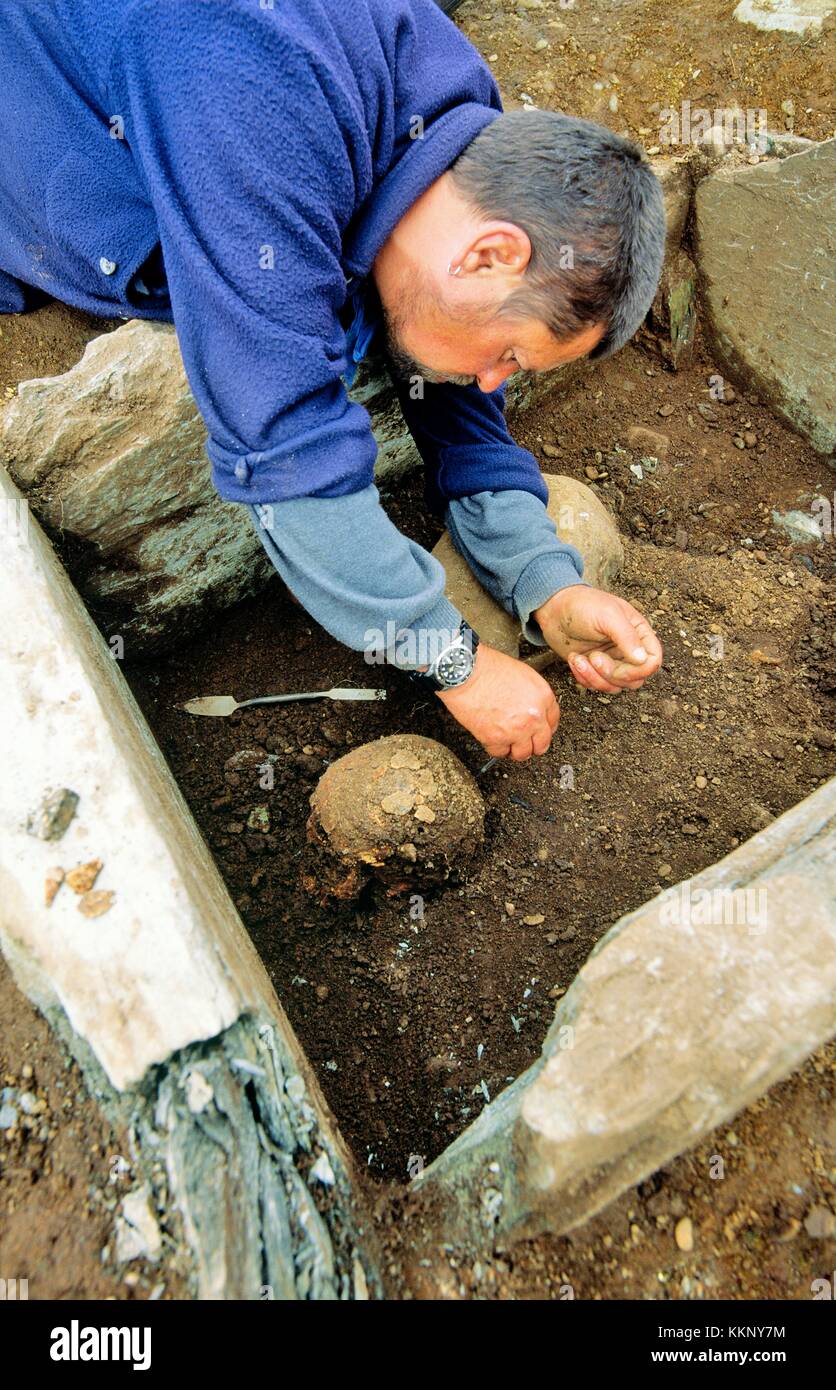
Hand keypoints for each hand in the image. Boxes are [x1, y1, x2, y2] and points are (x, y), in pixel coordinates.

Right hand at [436, 643, 558, 759]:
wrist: (466, 672)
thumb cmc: (488, 668)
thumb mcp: (522, 675)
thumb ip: (532, 695)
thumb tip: (532, 709)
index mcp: (542, 697)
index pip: (553, 721)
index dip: (544, 728)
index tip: (538, 731)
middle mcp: (533, 716)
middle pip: (542, 743)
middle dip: (533, 743)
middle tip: (524, 741)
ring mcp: (516, 730)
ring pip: (522, 753)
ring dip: (515, 749)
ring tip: (508, 742)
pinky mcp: (496, 738)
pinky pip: (500, 753)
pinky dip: (495, 748)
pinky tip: (492, 739)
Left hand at [533, 584, 662, 693]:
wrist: (554, 608)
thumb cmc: (583, 605)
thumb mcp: (608, 615)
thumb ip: (627, 637)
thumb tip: (643, 660)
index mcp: (638, 632)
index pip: (653, 661)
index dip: (639, 670)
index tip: (619, 668)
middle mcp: (628, 649)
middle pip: (635, 679)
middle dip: (612, 675)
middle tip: (593, 658)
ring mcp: (612, 660)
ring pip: (615, 686)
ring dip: (595, 678)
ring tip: (579, 659)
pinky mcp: (594, 668)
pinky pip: (597, 685)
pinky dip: (584, 678)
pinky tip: (574, 660)